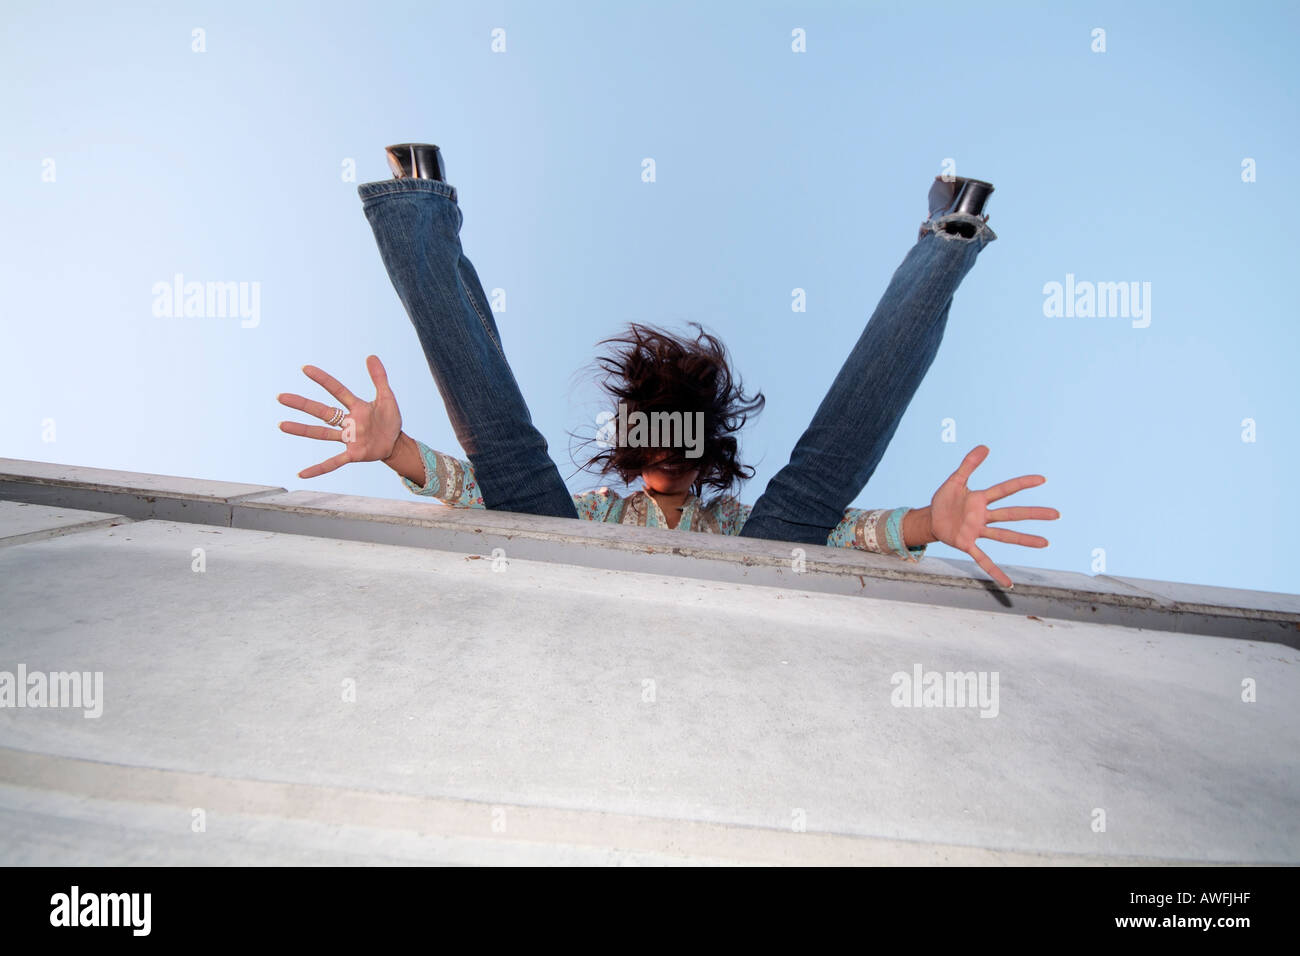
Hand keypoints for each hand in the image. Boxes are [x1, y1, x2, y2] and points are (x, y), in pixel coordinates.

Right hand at [277, 355, 402, 478]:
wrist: (396, 444)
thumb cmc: (389, 420)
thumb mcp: (387, 397)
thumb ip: (379, 378)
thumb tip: (371, 356)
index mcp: (356, 407)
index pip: (337, 390)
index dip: (323, 380)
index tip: (305, 368)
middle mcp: (348, 422)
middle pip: (321, 411)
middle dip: (302, 404)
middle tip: (281, 397)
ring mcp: (348, 439)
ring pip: (321, 433)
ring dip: (302, 430)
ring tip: (281, 425)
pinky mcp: (352, 454)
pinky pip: (333, 462)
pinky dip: (318, 469)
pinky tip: (301, 474)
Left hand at [927, 445, 1059, 588]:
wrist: (930, 518)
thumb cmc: (945, 500)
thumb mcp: (955, 480)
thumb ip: (969, 464)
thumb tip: (985, 446)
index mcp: (981, 499)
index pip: (1005, 489)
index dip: (1022, 483)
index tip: (1042, 479)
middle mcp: (983, 516)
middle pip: (1012, 514)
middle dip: (1033, 513)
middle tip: (1056, 513)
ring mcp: (977, 531)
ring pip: (1005, 536)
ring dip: (1025, 540)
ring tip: (1046, 543)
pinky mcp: (967, 544)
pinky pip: (983, 559)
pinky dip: (995, 571)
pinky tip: (1009, 583)